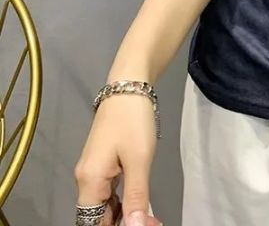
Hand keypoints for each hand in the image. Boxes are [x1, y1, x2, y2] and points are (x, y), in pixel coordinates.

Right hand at [74, 93, 162, 225]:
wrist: (128, 86)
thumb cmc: (133, 120)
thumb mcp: (139, 160)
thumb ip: (136, 196)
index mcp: (89, 181)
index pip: (92, 222)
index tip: (144, 225)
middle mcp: (85, 179)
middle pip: (96, 216)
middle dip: (122, 223)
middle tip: (152, 221)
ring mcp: (93, 170)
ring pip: (103, 206)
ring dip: (124, 215)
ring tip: (149, 217)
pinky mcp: (103, 163)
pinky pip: (109, 192)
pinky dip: (123, 201)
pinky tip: (139, 204)